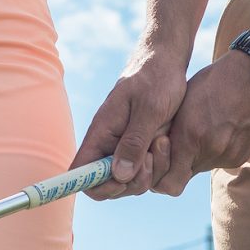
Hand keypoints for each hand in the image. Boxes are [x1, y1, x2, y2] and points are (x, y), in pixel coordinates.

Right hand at [72, 46, 187, 199]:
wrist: (168, 62)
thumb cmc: (156, 78)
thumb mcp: (149, 109)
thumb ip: (134, 142)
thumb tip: (118, 175)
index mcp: (101, 134)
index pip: (81, 173)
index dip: (96, 185)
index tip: (122, 179)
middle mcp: (109, 147)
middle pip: (110, 187)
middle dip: (134, 181)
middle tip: (152, 157)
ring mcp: (126, 150)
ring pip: (132, 184)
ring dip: (151, 173)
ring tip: (163, 143)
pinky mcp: (142, 151)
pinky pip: (147, 174)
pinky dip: (160, 167)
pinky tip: (168, 144)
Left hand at [153, 52, 249, 196]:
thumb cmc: (215, 80)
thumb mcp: (185, 99)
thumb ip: (172, 130)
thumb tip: (158, 152)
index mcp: (190, 137)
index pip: (167, 185)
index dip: (159, 175)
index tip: (159, 154)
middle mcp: (209, 153)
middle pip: (184, 177)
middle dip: (176, 164)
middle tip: (176, 142)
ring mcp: (227, 157)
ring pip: (202, 168)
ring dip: (197, 155)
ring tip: (202, 128)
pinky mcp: (241, 157)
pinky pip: (220, 161)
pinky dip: (215, 151)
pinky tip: (219, 128)